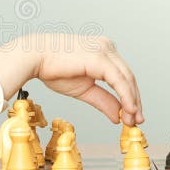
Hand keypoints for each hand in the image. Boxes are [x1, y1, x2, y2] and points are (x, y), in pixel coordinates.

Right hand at [0, 33, 143, 124]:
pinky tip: (128, 111)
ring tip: (132, 120)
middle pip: (129, 77)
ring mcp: (104, 50)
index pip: (123, 76)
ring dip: (132, 102)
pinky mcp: (100, 57)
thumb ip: (103, 101)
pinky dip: (126, 97)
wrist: (33, 58)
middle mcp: (107, 47)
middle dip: (134, 102)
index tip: (132, 116)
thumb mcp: (84, 90)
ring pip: (127, 79)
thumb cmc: (53, 69)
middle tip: (136, 122)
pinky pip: (119, 80)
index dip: (130, 97)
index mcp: (103, 51)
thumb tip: (117, 116)